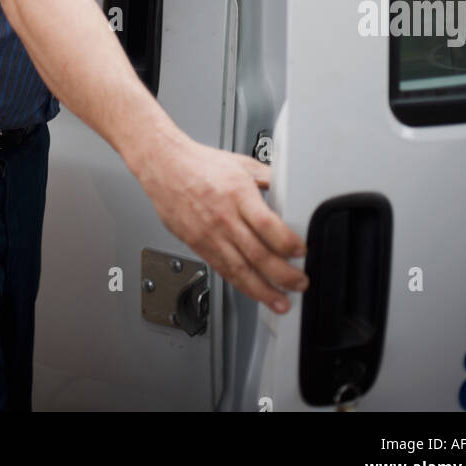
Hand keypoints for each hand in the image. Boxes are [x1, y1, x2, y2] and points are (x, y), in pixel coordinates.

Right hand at [137, 136, 307, 310]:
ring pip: (240, 270)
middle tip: (299, 283)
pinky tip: (254, 292)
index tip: (301, 252)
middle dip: (283, 275)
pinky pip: (223, 270)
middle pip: (257, 254)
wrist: (164, 166)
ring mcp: (210, 234)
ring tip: (281, 302)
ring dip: (263, 290)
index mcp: (238, 194)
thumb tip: (289, 185)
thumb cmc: (199, 163)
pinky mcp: (198, 245)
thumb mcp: (241, 163)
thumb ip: (267, 177)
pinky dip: (241, 285)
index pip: (267, 225)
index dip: (287, 243)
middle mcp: (224, 217)